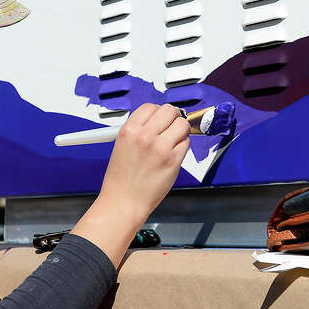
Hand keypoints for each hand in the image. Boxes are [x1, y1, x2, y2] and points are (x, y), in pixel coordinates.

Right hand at [71, 103, 189, 266]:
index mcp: (129, 130)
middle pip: (169, 110)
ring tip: (173, 141)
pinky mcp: (173, 160)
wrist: (124, 201)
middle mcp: (145, 135)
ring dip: (181, 130)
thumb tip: (159, 120)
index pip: (151, 106)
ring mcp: (160, 147)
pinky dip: (183, 145)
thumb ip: (140, 130)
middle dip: (173, 117)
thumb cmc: (122, 179)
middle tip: (172, 126)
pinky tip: (173, 153)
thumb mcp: (123, 145)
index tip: (161, 119)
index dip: (158, 112)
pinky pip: (186, 143)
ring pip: (182, 124)